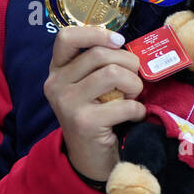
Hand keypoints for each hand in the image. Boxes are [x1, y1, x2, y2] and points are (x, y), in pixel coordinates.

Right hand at [44, 26, 146, 182]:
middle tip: (134, 80)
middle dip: (129, 63)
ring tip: (133, 96)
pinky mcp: (85, 122)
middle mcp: (56, 84)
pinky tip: (134, 116)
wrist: (88, 160)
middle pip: (99, 54)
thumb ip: (98, 65)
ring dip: (134, 84)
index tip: (118, 41)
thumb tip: (125, 45)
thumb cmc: (96, 116)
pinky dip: (137, 109)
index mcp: (57, 71)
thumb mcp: (89, 87)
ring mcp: (68, 103)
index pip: (66, 37)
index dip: (96, 33)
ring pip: (113, 74)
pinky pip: (124, 105)